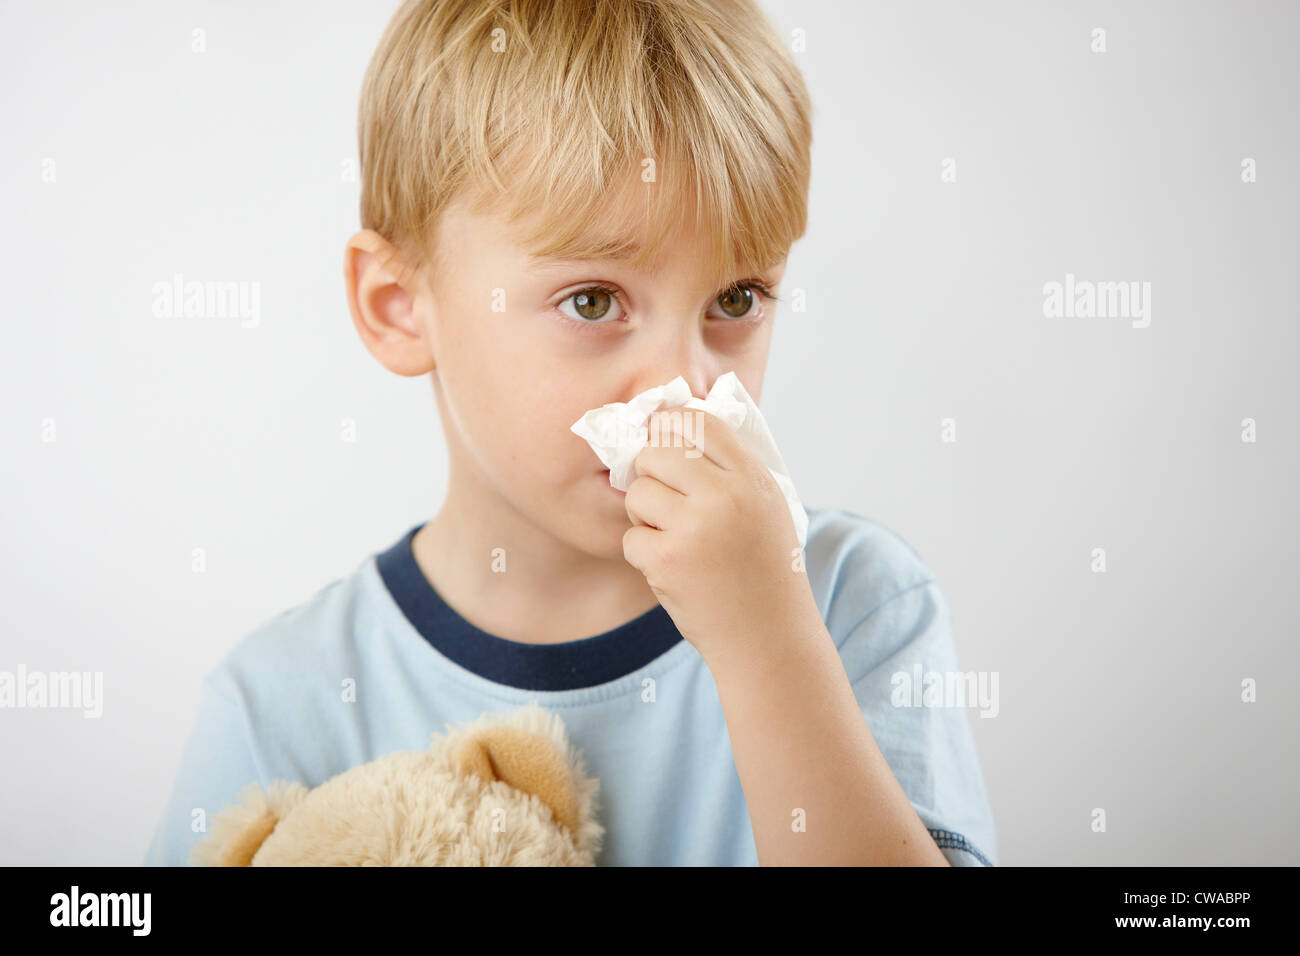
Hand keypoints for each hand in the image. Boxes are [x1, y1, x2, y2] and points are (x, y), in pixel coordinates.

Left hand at [621, 406, 819, 669]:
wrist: (769, 638)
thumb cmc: (764, 571)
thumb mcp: (768, 507)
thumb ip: (732, 469)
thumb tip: (676, 425)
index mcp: (752, 479)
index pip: (699, 422)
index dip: (671, 424)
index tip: (659, 435)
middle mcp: (726, 497)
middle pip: (657, 453)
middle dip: (650, 474)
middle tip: (664, 500)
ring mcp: (695, 529)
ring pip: (638, 493)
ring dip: (644, 516)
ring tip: (672, 537)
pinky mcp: (668, 561)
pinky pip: (631, 538)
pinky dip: (643, 554)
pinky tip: (672, 568)